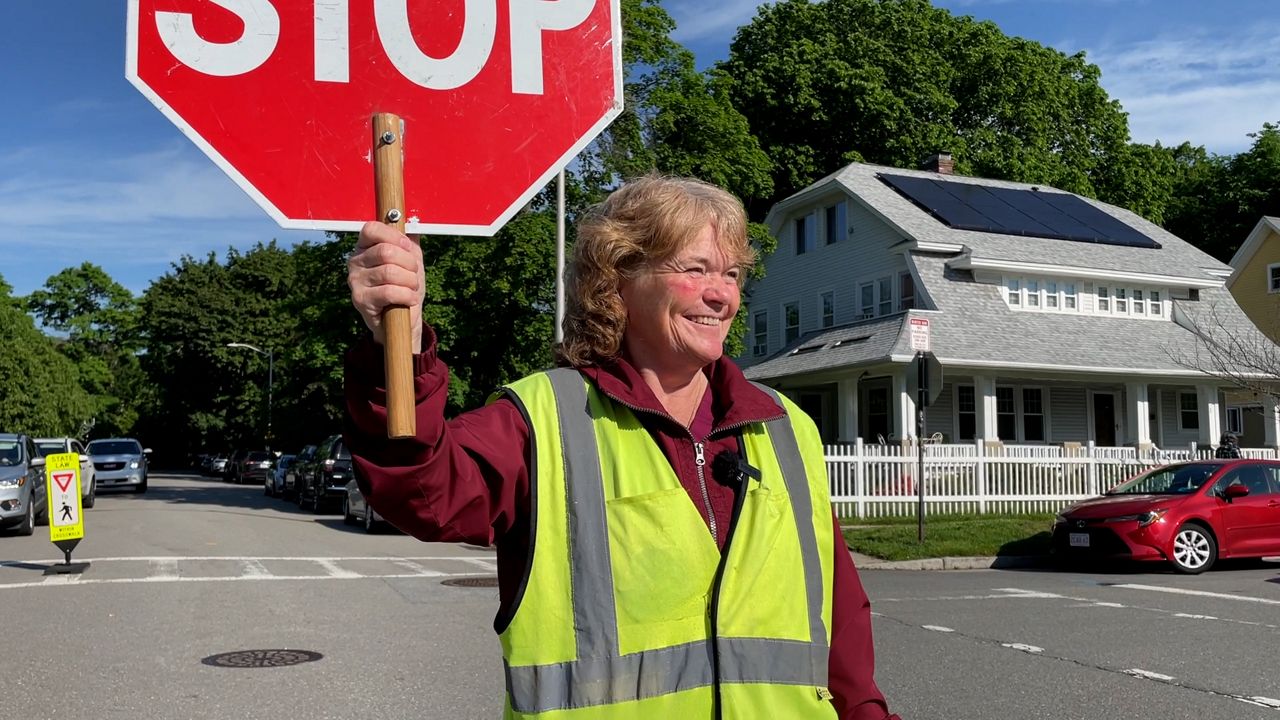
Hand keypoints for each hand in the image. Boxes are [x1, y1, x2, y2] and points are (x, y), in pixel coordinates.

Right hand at [348, 221, 424, 349]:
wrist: (403, 321)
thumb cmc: (405, 286)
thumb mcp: (410, 260)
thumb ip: (409, 241)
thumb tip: (411, 223)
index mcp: (364, 247)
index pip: (371, 229)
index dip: (394, 236)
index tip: (408, 248)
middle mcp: (355, 261)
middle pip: (386, 251)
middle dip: (409, 263)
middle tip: (414, 274)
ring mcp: (355, 281)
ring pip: (390, 272)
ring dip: (410, 281)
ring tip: (411, 288)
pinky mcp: (360, 300)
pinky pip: (389, 291)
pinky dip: (407, 295)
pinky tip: (410, 300)